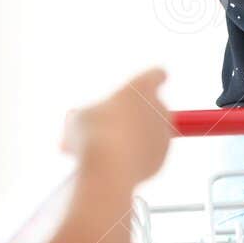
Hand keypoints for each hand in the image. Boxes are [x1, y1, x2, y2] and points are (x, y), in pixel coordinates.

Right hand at [63, 68, 172, 185]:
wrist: (110, 167)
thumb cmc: (92, 135)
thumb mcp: (80, 117)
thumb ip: (93, 115)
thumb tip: (91, 125)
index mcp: (140, 89)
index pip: (156, 75)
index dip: (154, 78)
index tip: (156, 79)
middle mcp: (158, 108)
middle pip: (155, 105)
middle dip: (139, 113)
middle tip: (115, 122)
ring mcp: (163, 133)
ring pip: (149, 131)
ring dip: (134, 137)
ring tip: (107, 147)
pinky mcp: (162, 156)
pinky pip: (147, 153)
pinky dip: (135, 156)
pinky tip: (115, 163)